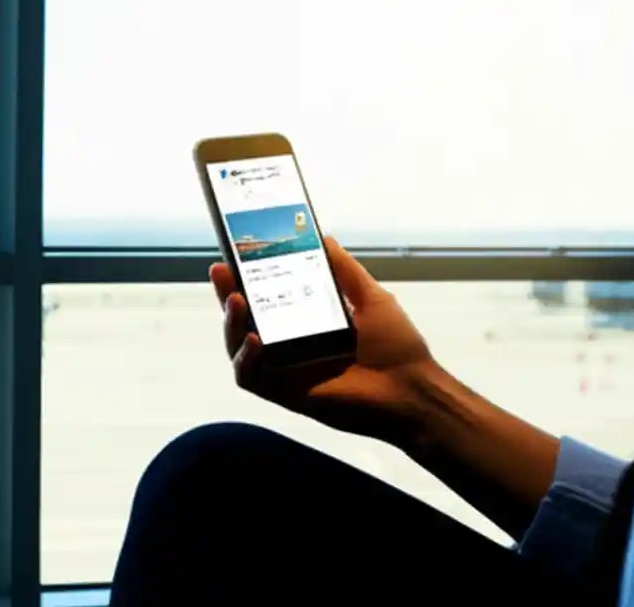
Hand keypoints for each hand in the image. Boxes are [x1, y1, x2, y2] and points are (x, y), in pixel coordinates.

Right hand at [210, 237, 443, 446]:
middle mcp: (292, 346)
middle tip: (221, 272)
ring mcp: (287, 371)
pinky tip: (254, 339)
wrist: (412, 389)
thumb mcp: (370, 297)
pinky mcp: (288, 394)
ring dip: (231, 324)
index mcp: (308, 323)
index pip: (267, 299)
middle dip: (227, 296)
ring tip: (237, 301)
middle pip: (245, 321)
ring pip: (240, 348)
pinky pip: (252, 378)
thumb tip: (323, 238)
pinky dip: (246, 358)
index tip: (232, 257)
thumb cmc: (397, 347)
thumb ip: (344, 271)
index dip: (245, 280)